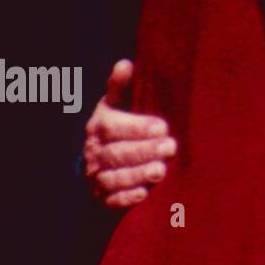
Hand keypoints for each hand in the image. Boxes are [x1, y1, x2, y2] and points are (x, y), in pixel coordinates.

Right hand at [83, 58, 175, 208]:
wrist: (102, 158)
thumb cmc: (120, 123)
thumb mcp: (118, 102)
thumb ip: (121, 86)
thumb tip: (125, 64)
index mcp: (100, 125)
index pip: (113, 127)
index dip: (137, 127)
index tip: (162, 127)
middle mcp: (94, 151)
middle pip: (116, 154)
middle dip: (144, 151)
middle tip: (170, 147)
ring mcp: (96, 175)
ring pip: (114, 178)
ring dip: (138, 175)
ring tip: (161, 170)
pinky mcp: (103, 196)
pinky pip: (111, 200)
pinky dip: (127, 198)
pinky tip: (144, 193)